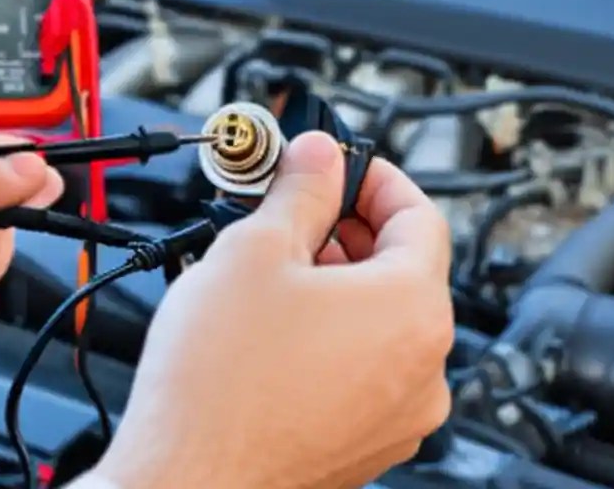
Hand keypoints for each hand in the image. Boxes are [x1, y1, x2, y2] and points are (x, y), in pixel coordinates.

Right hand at [93, 132, 453, 488]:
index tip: (338, 169)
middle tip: (296, 213)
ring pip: (383, 324)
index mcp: (414, 312)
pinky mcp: (368, 446)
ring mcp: (401, 416)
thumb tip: (318, 157)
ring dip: (339, 286)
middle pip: (404, 271)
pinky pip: (366, 372)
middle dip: (350, 232)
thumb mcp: (253, 251)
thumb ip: (299, 191)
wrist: (188, 484)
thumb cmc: (219, 386)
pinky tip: (279, 332)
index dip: (374, 180)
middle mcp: (425, 369)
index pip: (421, 217)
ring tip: (277, 274)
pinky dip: (335, 339)